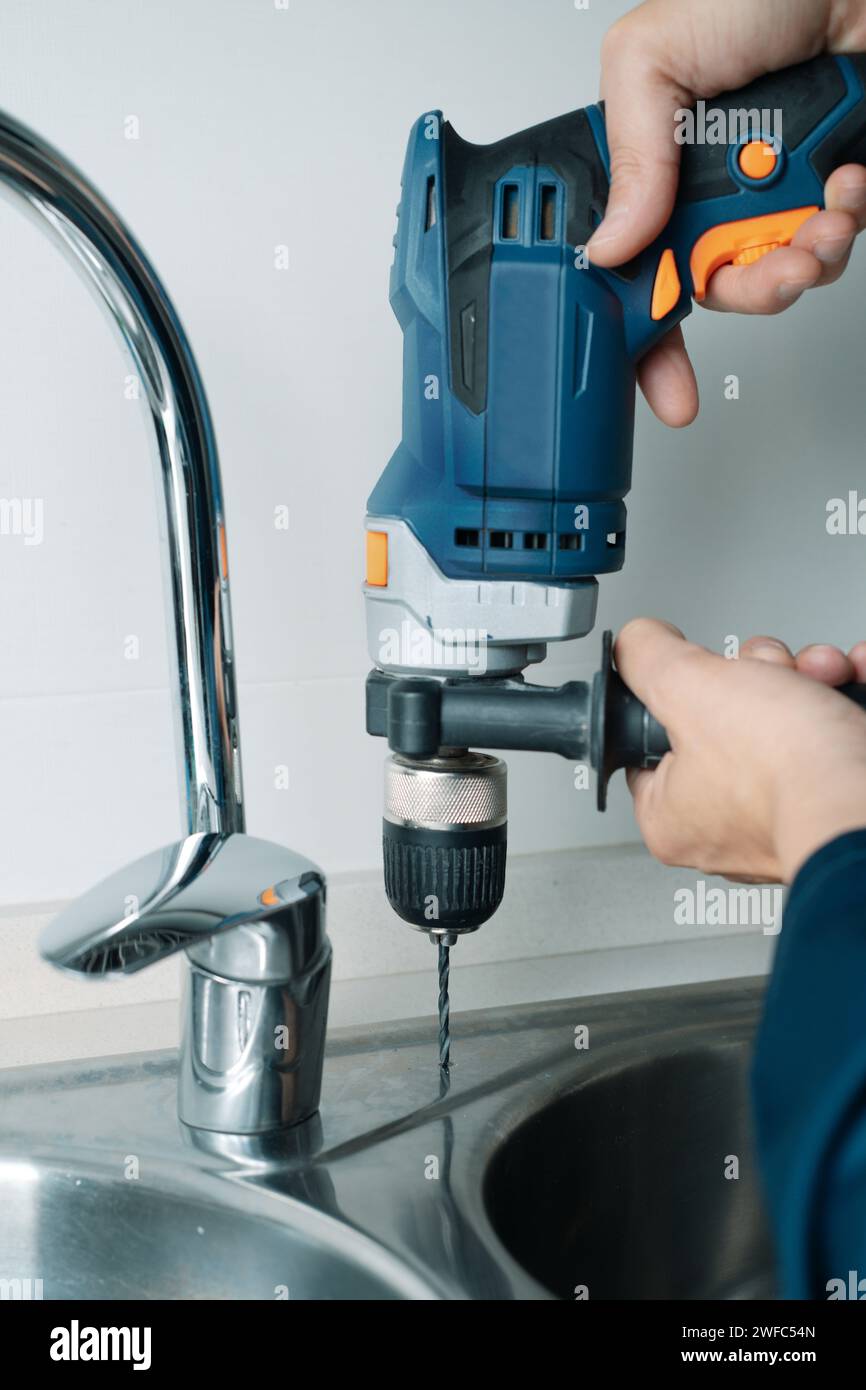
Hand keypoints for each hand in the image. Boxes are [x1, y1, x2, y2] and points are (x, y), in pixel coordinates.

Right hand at [589, 0, 865, 426]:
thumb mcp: (654, 56)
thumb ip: (629, 154)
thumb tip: (609, 242)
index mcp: (656, 164)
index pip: (635, 267)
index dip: (641, 333)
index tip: (659, 380)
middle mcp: (712, 186)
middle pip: (712, 289)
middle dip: (746, 294)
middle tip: (768, 275)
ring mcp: (774, 193)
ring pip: (777, 278)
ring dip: (801, 264)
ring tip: (818, 223)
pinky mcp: (832, 193)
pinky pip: (834, 250)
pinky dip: (845, 226)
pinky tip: (846, 186)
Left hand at [615, 618, 865, 881]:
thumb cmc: (784, 771)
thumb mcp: (686, 686)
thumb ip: (647, 657)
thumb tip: (637, 643)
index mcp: (673, 816)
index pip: (649, 740)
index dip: (674, 693)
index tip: (694, 675)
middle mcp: (727, 823)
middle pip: (724, 715)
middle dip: (758, 673)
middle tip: (764, 677)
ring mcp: (786, 809)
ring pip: (784, 714)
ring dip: (808, 675)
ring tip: (820, 676)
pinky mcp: (835, 790)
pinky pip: (831, 728)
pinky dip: (844, 694)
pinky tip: (850, 676)